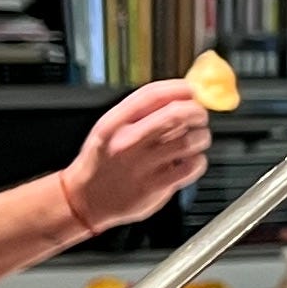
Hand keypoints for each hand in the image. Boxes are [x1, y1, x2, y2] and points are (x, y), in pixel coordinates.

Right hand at [61, 83, 210, 235]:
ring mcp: (142, 165)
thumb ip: (138, 112)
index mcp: (115, 123)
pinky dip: (199, 160)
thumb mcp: (108, 128)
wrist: (85, 199)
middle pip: (176, 115)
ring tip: (197, 139)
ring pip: (188, 141)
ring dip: (201, 136)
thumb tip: (177, 96)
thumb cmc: (101, 161)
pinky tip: (191, 160)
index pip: (153, 95)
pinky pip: (190, 167)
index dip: (179, 88)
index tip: (191, 90)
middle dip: (197, 111)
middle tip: (200, 115)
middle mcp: (128, 142)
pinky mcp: (155, 187)